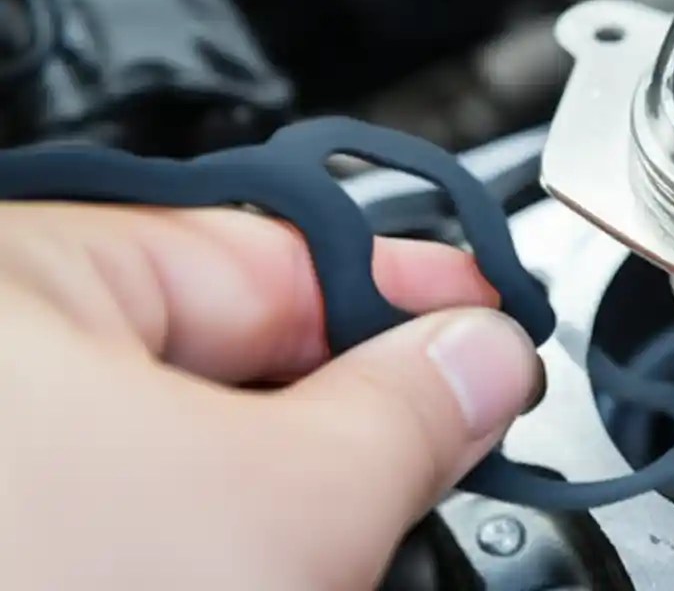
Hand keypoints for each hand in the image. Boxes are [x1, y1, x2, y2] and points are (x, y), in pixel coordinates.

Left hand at [0, 204, 540, 588]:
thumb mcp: (282, 507)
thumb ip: (405, 411)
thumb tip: (479, 354)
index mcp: (24, 280)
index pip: (269, 254)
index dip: (402, 292)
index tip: (485, 324)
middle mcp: (2, 370)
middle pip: (233, 359)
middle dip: (345, 412)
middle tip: (436, 454)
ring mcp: (13, 472)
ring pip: (192, 458)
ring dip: (281, 496)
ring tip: (321, 549)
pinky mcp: (28, 540)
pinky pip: (137, 515)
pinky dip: (206, 542)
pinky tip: (241, 567)